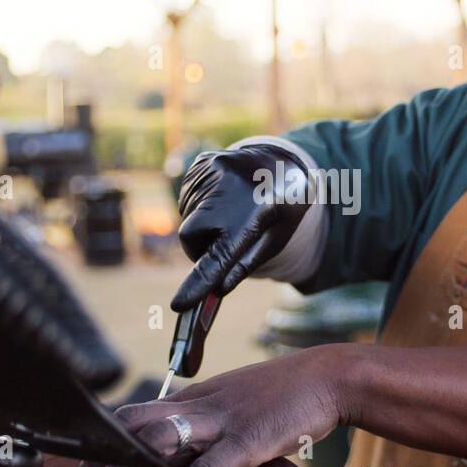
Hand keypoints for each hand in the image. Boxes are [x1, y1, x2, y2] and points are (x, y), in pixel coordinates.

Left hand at [83, 345, 349, 466]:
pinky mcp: (246, 441)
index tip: (88, 453)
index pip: (142, 408)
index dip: (112, 431)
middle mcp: (202, 404)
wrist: (329, 378)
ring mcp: (222, 421)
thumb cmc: (287, 391)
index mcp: (199, 395)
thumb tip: (188, 441)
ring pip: (161, 439)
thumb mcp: (239, 398)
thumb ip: (210, 417)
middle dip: (106, 450)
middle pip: (139, 422)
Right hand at [171, 144, 310, 310]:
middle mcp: (230, 189)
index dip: (199, 282)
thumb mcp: (276, 239)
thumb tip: (216, 289)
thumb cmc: (284, 208)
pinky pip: (188, 199)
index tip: (179, 305)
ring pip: (187, 218)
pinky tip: (224, 198)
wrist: (287, 160)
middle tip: (225, 239)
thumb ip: (246, 263)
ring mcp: (213, 170)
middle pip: (191, 237)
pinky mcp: (202, 163)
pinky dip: (200, 207)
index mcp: (255, 214)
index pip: (219, 256)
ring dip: (202, 225)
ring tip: (231, 212)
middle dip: (201, 246)